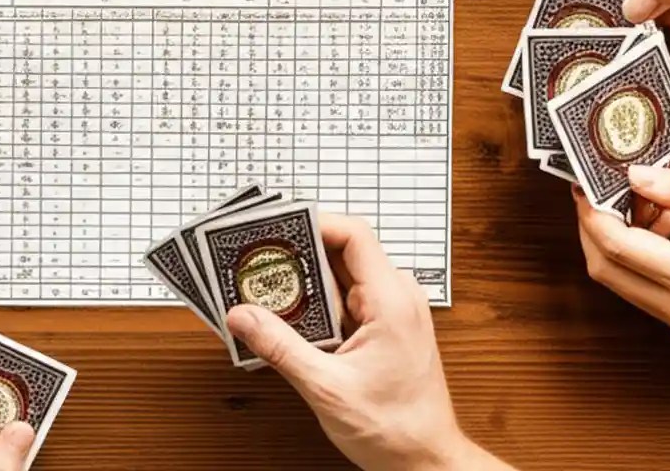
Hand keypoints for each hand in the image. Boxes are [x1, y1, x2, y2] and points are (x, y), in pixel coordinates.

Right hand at [225, 215, 509, 470]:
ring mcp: (390, 312)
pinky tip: (286, 321)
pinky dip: (314, 306)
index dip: (311, 222)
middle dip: (294, 255)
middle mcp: (396, 297)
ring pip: (337, 277)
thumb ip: (281, 347)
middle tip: (255, 262)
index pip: (351, 234)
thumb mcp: (327, 388)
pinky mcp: (381, 327)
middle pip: (338, 252)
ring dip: (301, 285)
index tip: (274, 228)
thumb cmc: (398, 429)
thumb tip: (243, 316)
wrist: (426, 460)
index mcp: (392, 300)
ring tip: (263, 293)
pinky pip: (342, 300)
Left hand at [575, 166, 669, 338]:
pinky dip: (640, 255)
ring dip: (619, 240)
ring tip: (654, 205)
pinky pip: (643, 288)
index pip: (617, 247)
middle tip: (604, 191)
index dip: (592, 214)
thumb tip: (634, 174)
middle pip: (606, 269)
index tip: (585, 185)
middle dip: (595, 227)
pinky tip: (668, 226)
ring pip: (620, 281)